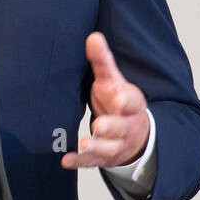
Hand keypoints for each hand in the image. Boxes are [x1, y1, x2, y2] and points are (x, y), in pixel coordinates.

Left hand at [61, 32, 149, 169]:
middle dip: (111, 127)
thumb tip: (93, 37)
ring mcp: (116, 144)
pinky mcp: (103, 158)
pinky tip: (66, 160)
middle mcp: (127, 126)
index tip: (118, 99)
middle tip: (99, 124)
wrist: (133, 134)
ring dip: (98, 146)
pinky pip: (92, 163)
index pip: (132, 102)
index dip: (126, 101)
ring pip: (109, 148)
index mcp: (132, 104)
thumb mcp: (113, 80)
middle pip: (121, 127)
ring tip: (85, 143)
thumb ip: (103, 61)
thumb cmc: (119, 102)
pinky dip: (79, 162)